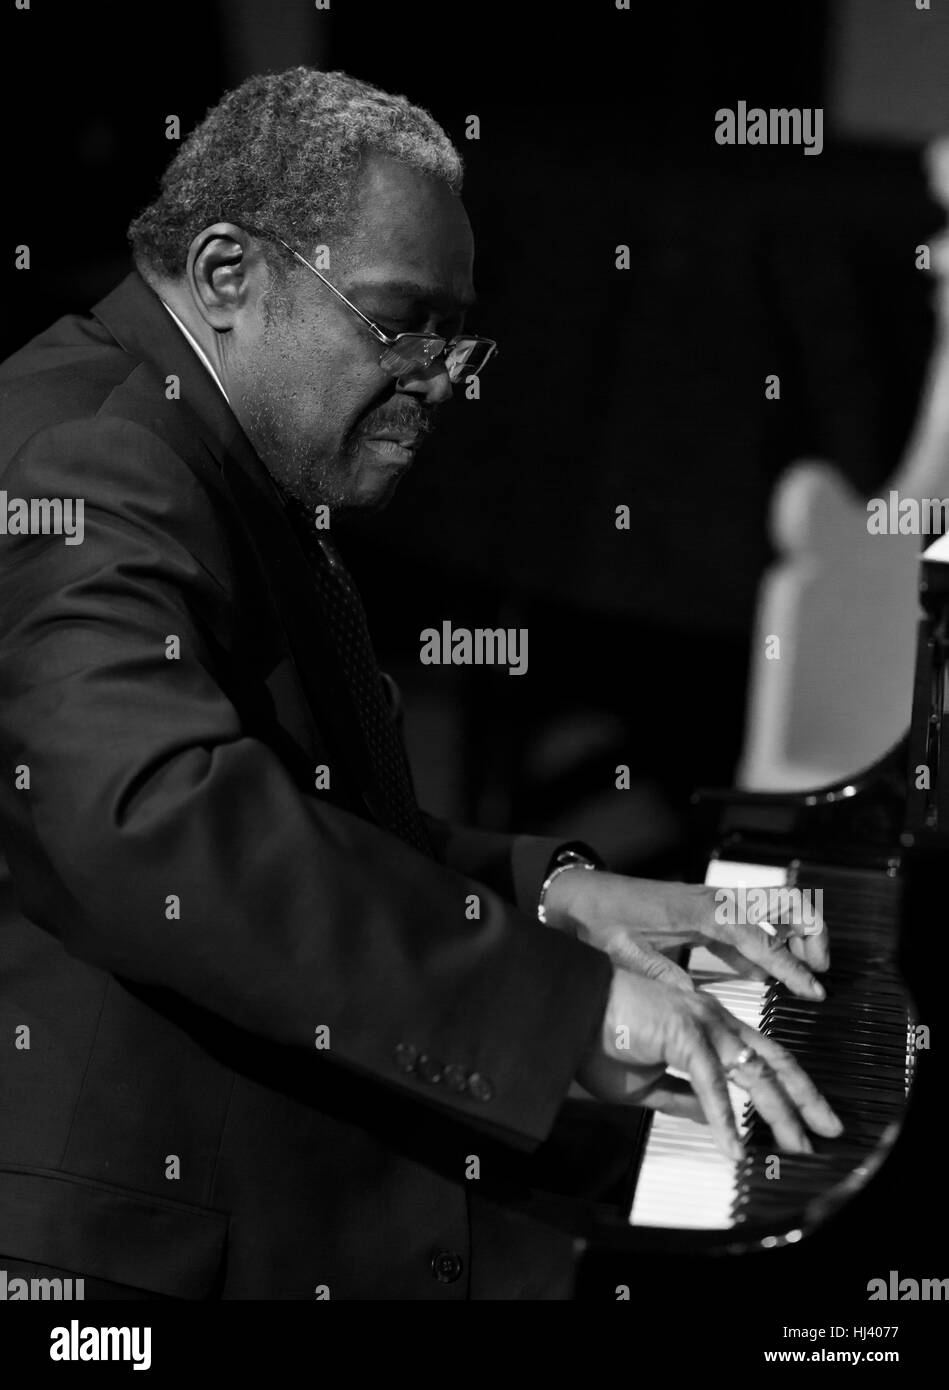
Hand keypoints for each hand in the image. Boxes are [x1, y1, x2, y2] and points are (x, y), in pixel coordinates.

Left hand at [544, 868, 828, 998]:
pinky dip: (765, 946)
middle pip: (779, 901)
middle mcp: (711, 900)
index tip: (811, 989)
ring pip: (770, 908)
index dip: (787, 964)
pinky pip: (746, 926)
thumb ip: (662, 976)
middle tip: (820, 970)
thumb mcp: (626, 955)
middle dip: (809, 930)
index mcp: (697, 911)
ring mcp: (711, 903)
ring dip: (793, 935)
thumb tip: (695, 1004)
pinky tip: (768, 976)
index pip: (756, 935)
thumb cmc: (599, 922)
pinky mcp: (704, 913)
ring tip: (804, 975)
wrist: (580, 896)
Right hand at [576, 966, 843, 1157]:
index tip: (805, 1117)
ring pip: (754, 1071)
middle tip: (830, 1128)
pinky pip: (710, 1082)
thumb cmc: (596, 1038)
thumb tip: (714, 1120)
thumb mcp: (646, 1082)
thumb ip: (683, 1097)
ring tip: (797, 1145)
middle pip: (773, 1059)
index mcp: (705, 1026)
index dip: (787, 1087)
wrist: (567, 1010)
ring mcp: (700, 1022)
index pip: (758, 1056)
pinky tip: (734, 1147)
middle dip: (806, 1097)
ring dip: (780, 1112)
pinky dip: (724, 1118)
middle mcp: (711, 1019)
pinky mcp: (682, 1032)